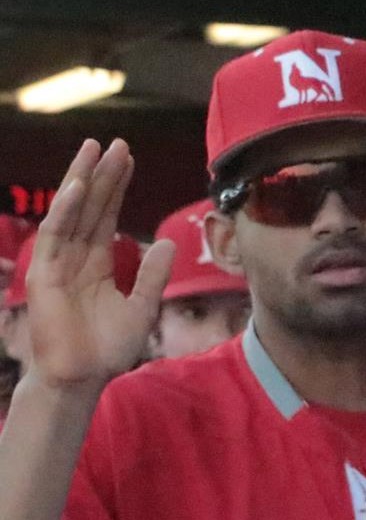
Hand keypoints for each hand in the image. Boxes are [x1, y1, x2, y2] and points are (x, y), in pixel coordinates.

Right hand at [26, 140, 172, 392]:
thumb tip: (168, 241)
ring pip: (71, 213)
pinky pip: (55, 236)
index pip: (107, 215)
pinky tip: (77, 187)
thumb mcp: (142, 307)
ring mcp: (57, 263)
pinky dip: (65, 210)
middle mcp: (76, 257)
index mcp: (97, 262)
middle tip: (114, 142)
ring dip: (81, 181)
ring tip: (93, 150)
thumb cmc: (108, 348)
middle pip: (90, 207)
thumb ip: (153, 274)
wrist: (82, 377)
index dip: (116, 187)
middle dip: (101, 175)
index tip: (127, 158)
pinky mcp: (44, 275)